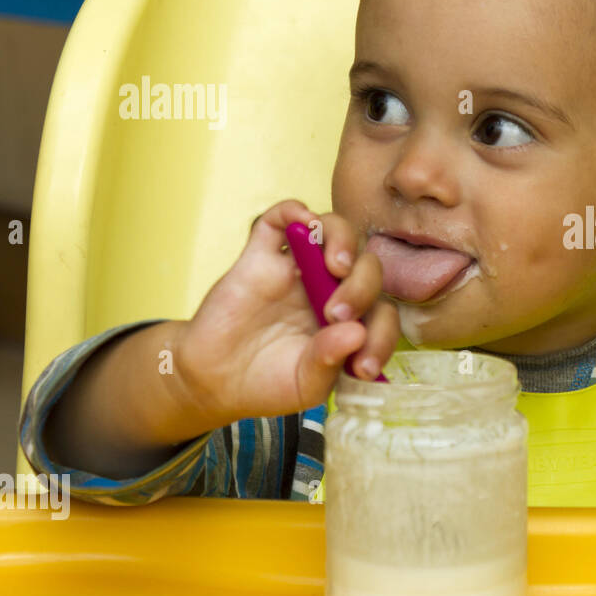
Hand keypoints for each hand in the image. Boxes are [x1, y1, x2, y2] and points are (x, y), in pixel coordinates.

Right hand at [172, 199, 400, 421]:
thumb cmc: (267, 383)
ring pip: (333, 231)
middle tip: (337, 315)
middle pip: (366, 266)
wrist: (213, 379)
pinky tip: (303, 220)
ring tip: (337, 267)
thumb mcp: (304, 385)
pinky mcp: (261, 256)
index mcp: (350, 321)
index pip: (381, 312)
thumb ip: (329, 361)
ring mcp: (297, 269)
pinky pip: (280, 219)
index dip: (382, 336)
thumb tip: (356, 333)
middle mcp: (330, 288)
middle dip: (363, 287)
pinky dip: (293, 209)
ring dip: (343, 241)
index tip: (362, 367)